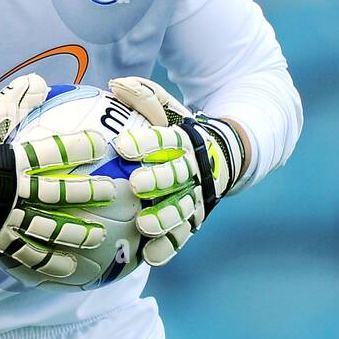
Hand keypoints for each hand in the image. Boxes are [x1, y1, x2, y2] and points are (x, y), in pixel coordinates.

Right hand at [0, 74, 119, 280]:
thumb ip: (12, 105)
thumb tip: (41, 81)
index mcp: (8, 161)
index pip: (48, 151)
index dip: (76, 147)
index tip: (102, 144)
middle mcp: (9, 191)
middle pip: (54, 192)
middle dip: (86, 192)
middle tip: (113, 191)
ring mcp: (4, 218)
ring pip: (45, 228)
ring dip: (74, 232)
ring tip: (100, 236)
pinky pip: (28, 254)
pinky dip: (50, 263)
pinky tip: (72, 269)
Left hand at [107, 75, 245, 265]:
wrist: (224, 155)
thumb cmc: (179, 131)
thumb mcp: (168, 109)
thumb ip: (143, 96)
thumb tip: (114, 82)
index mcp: (185, 139)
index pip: (166, 139)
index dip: (146, 143)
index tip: (122, 147)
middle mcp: (194, 167)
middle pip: (178, 173)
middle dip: (159, 179)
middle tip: (136, 184)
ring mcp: (198, 194)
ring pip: (184, 206)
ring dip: (165, 216)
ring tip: (144, 224)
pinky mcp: (197, 217)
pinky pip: (184, 234)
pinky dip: (169, 246)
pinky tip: (150, 256)